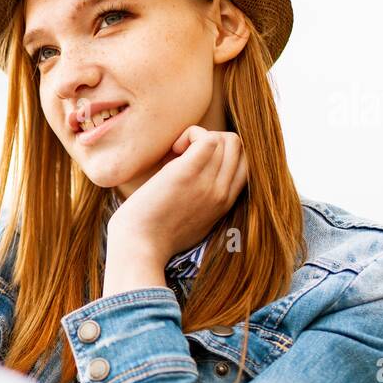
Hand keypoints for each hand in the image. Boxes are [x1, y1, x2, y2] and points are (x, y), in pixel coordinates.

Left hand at [103, 126, 246, 295]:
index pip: (244, 165)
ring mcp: (209, 184)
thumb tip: (197, 182)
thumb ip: (204, 204)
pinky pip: (206, 137)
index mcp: (224, 205)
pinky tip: (173, 150)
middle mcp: (222, 194)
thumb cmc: (153, 237)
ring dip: (199, 137)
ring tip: (176, 153)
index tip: (194, 163)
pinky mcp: (188, 173)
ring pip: (226, 139)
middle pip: (239, 148)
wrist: (137, 248)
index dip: (222, 154)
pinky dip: (190, 134)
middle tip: (183, 154)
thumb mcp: (192, 224)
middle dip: (213, 140)